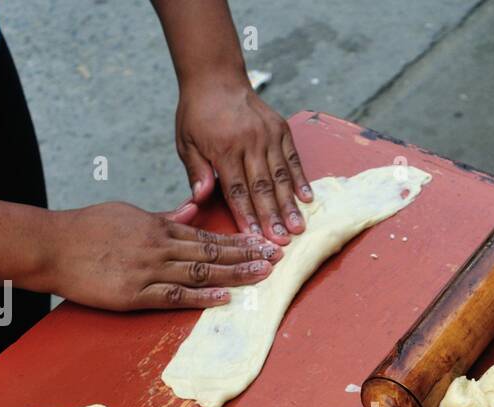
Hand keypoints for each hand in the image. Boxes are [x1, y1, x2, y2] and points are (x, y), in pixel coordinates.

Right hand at [41, 201, 280, 310]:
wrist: (51, 245)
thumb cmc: (86, 229)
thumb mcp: (128, 213)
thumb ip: (161, 217)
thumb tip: (190, 212)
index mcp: (158, 227)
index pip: (207, 235)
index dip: (238, 241)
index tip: (264, 244)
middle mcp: (158, 246)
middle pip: (211, 251)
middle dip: (247, 255)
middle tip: (277, 258)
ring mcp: (147, 269)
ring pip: (199, 270)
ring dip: (233, 273)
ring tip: (262, 275)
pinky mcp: (133, 293)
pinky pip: (173, 295)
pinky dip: (200, 295)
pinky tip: (223, 296)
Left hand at [175, 79, 313, 243]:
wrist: (216, 77)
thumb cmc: (198, 114)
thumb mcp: (186, 142)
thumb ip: (196, 171)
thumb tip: (200, 198)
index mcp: (223, 149)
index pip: (237, 190)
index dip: (246, 216)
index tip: (255, 239)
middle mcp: (249, 142)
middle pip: (262, 188)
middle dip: (272, 217)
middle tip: (282, 242)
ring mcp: (268, 135)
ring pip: (281, 176)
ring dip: (290, 205)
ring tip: (298, 227)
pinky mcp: (281, 129)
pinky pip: (293, 159)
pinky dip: (301, 179)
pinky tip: (307, 198)